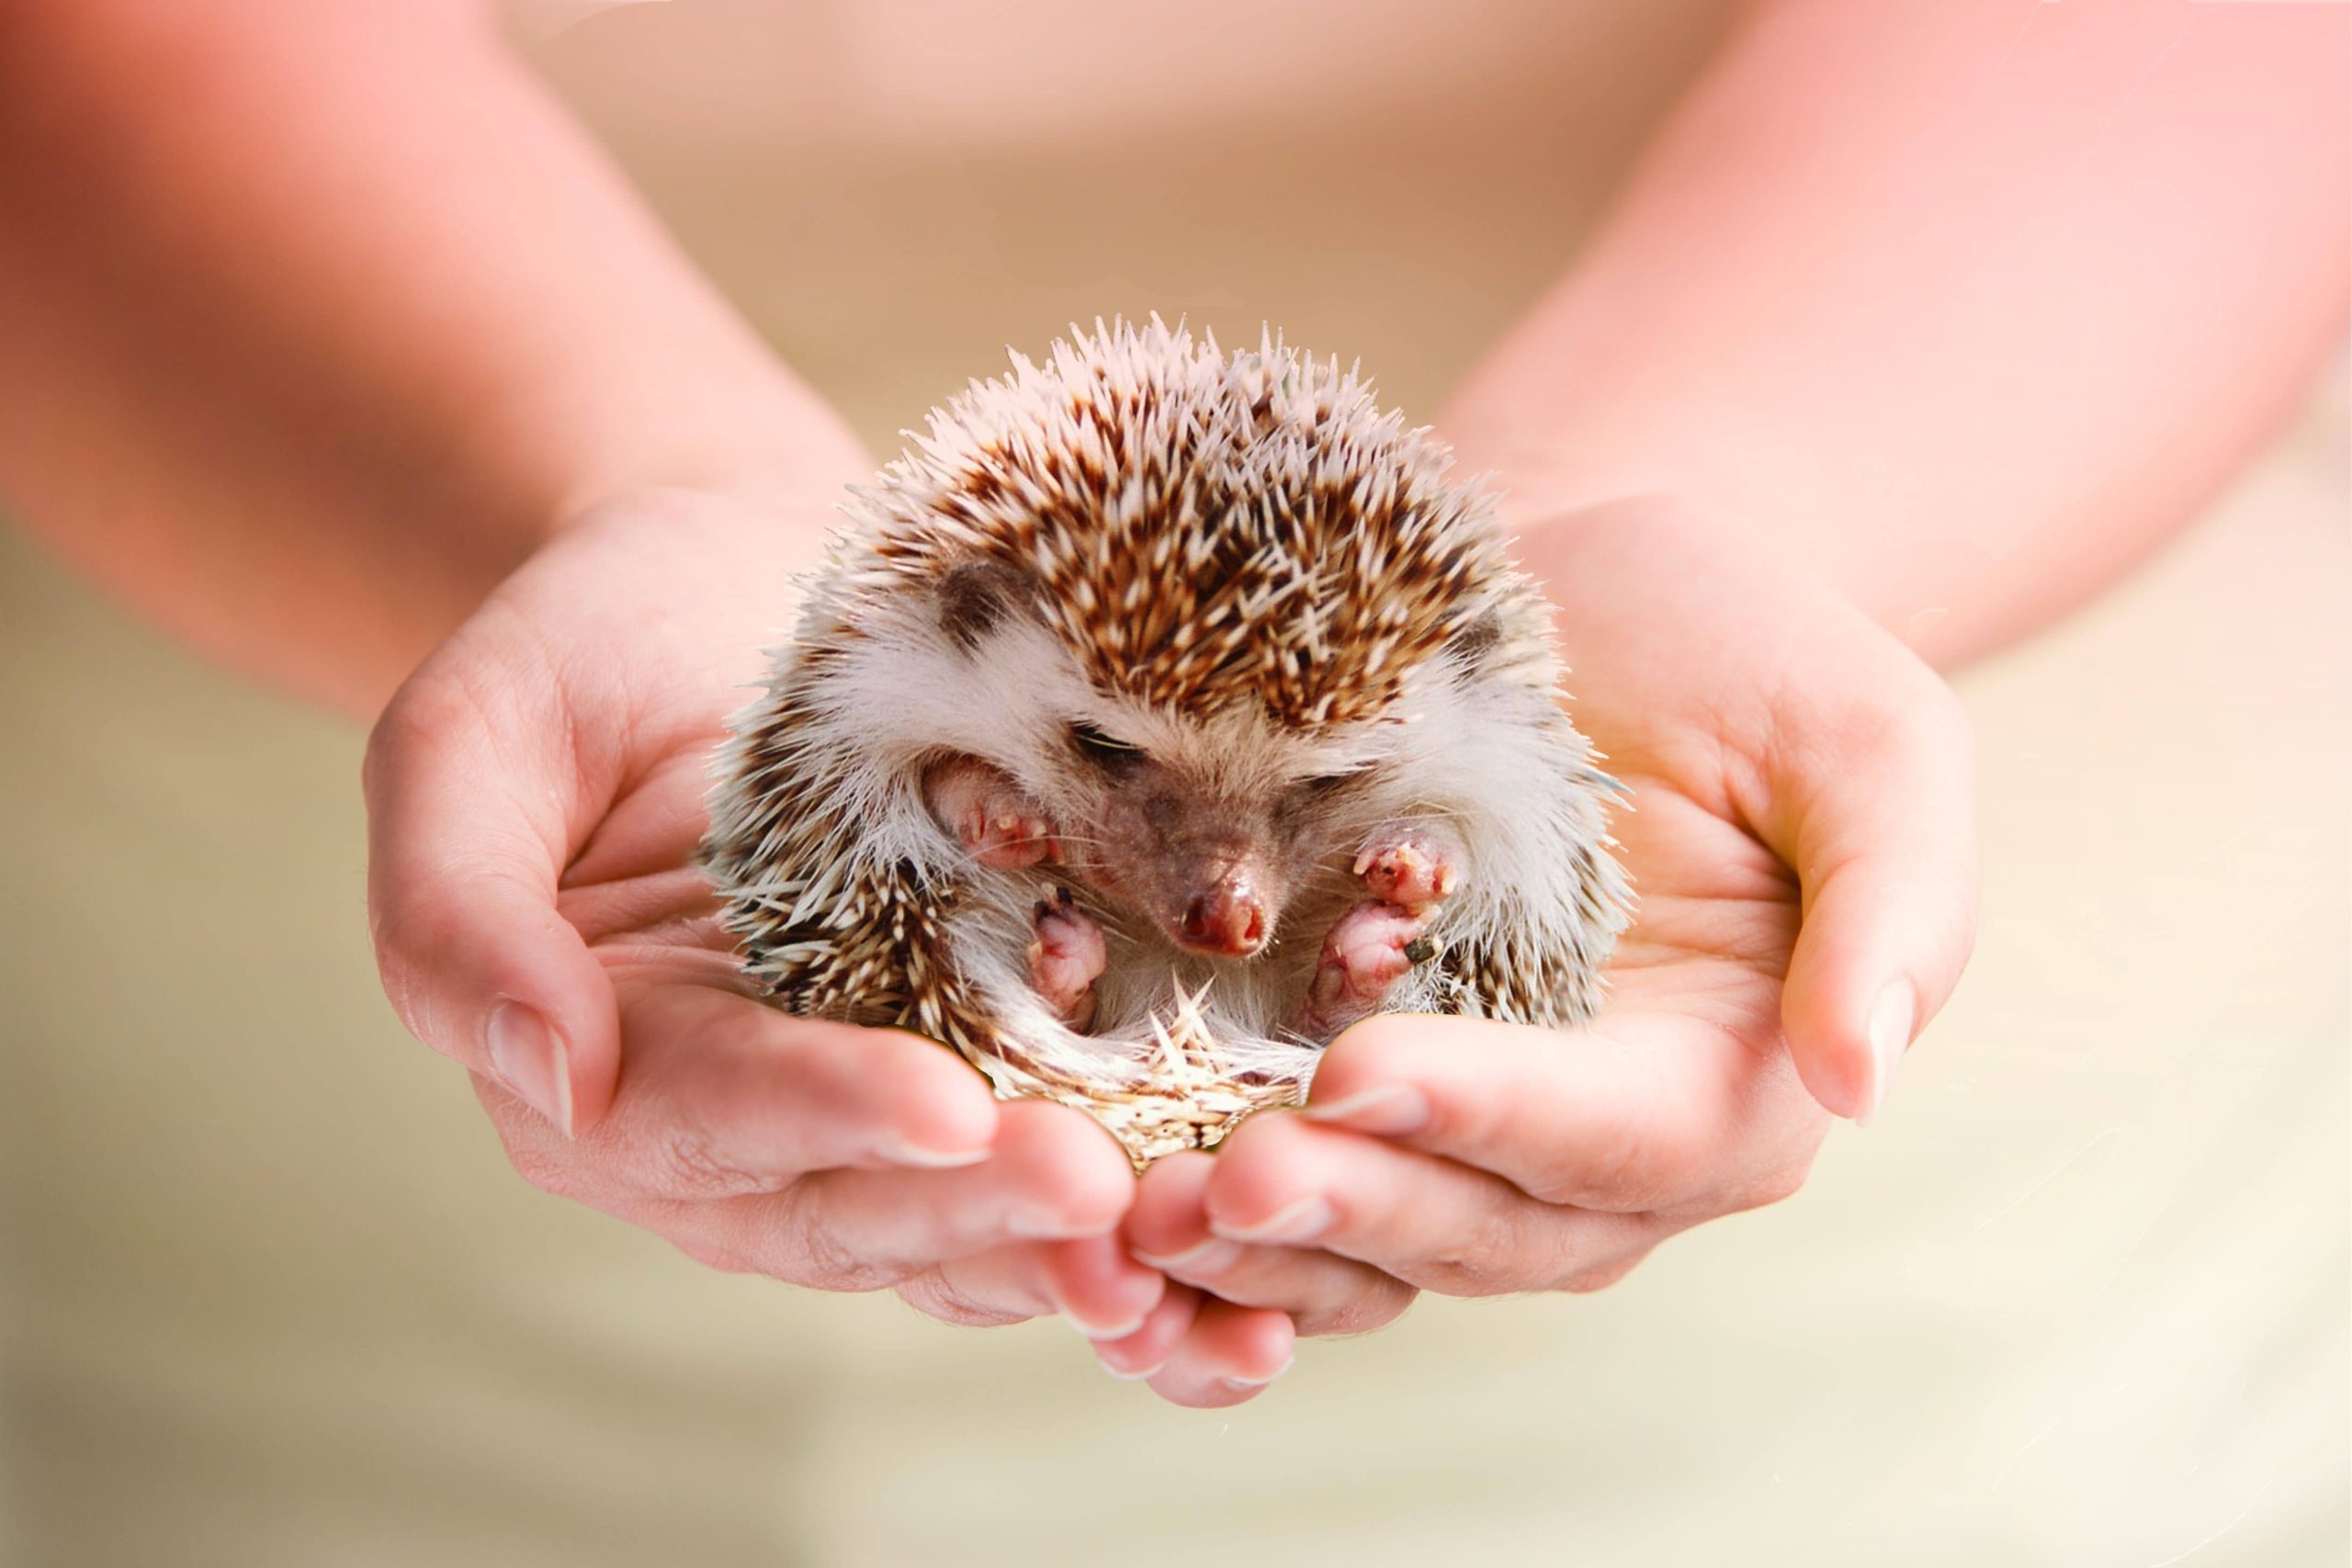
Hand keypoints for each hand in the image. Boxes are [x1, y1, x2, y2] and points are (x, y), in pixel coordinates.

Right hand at [363, 487, 1166, 1338]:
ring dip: (1064, 1242)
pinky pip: (1039, 1152)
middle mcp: (731, 1129)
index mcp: (597, 1067)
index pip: (702, 1116)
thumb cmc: (586, 640)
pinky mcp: (972, 1062)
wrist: (727, 580)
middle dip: (973, 1202)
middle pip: (846, 1202)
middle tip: (1099, 1189)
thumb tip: (547, 1073)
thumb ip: (457, 909)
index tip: (945, 1106)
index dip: (817, 1116)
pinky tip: (1229, 1206)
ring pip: (955, 1214)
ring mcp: (861, 1106)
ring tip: (1180, 1235)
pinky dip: (1124, 1199)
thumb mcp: (472, 735)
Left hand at [1110, 497, 1977, 1391]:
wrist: (1588, 598)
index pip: (1620, 1137)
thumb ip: (1895, 905)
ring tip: (1126, 1226)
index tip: (1363, 1069)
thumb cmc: (1744, 648)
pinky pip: (1290, 1186)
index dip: (1495, 1117)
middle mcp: (1593, 1147)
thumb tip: (1862, 1080)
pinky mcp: (1350, 1089)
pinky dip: (1203, 1230)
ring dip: (1253, 1252)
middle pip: (1481, 1224)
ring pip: (1371, 1242)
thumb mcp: (1870, 740)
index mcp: (1730, 1080)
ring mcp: (1464, 1132)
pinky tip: (1095, 1230)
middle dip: (1353, 1206)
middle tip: (1217, 1180)